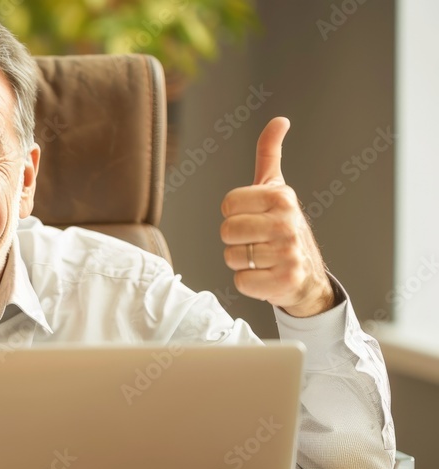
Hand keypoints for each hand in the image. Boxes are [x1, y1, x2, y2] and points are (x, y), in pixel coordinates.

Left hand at [219, 117, 334, 317]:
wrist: (307, 275)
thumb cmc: (283, 228)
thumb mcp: (277, 189)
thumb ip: (269, 153)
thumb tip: (279, 121)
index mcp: (282, 198)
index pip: (228, 205)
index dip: (234, 214)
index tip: (253, 218)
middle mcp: (288, 223)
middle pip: (227, 231)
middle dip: (236, 239)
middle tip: (257, 241)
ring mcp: (288, 254)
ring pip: (231, 257)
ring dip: (242, 262)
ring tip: (262, 258)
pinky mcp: (285, 281)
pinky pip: (241, 281)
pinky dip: (248, 282)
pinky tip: (266, 276)